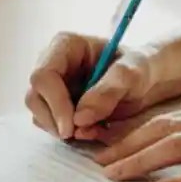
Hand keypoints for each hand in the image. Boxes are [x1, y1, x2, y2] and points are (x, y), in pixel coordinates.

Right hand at [25, 32, 159, 140]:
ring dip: (60, 129)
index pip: (43, 75)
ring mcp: (51, 86)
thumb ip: (109, 90)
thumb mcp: (133, 74)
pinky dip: (66, 133)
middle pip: (34, 97)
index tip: (72, 127)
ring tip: (92, 129)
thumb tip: (79, 117)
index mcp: (65, 45)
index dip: (54, 102)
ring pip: (38, 114)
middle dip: (53, 121)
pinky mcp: (55, 105)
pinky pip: (49, 124)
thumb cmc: (141, 68)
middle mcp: (52, 64)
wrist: (146, 80)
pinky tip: (90, 129)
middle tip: (78, 135)